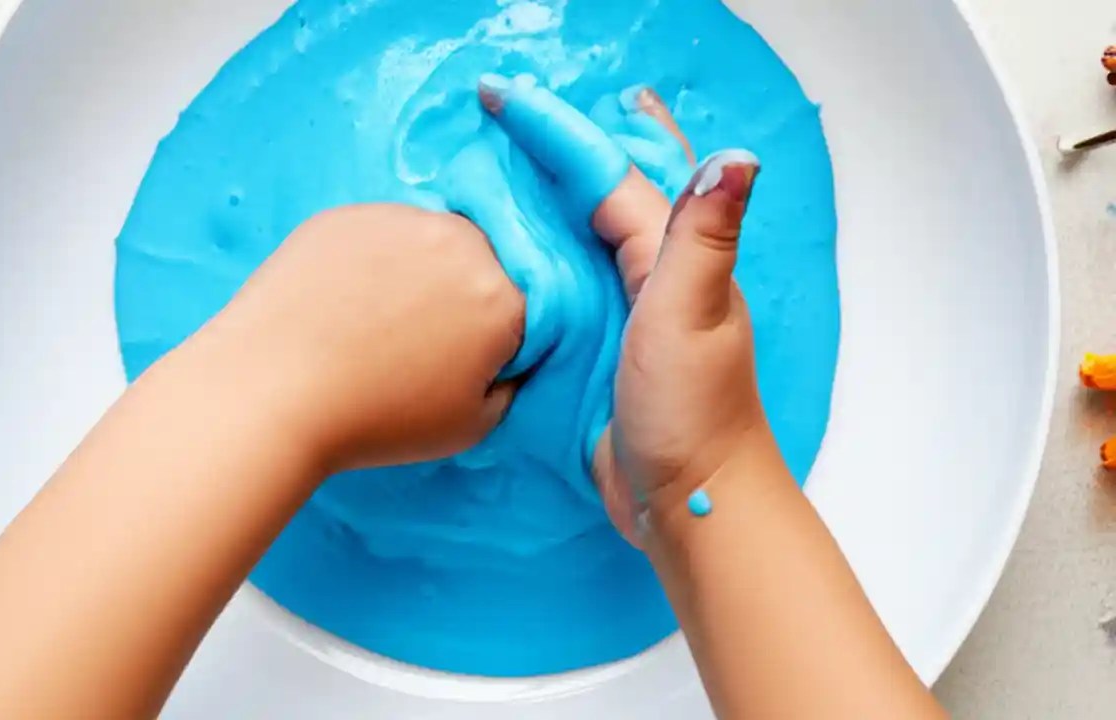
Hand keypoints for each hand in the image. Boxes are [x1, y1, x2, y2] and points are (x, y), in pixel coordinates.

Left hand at [205, 203, 524, 473]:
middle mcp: (463, 241)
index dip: (496, 342)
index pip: (524, 309)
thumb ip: (510, 385)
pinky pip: (379, 233)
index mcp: (503, 296)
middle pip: (481, 264)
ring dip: (419, 270)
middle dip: (461, 296)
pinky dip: (370, 260)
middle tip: (414, 341)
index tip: (460, 366)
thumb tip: (505, 358)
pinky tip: (339, 301)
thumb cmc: (378, 419)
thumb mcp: (471, 427)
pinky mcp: (350, 213)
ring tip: (371, 321)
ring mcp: (402, 218)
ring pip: (431, 241)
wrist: (271, 389)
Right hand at [479, 76, 768, 542]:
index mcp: (670, 253)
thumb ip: (702, 238)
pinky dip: (543, 248)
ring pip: (584, 228)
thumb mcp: (692, 317)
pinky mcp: (599, 344)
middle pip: (605, 185)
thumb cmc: (692, 413)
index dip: (556, 128)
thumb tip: (735, 156)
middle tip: (515, 108)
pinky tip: (517, 244)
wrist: (689, 501)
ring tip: (514, 155)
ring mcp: (624, 307)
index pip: (608, 170)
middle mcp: (650, 268)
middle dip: (567, 141)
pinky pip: (566, 279)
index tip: (499, 96)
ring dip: (553, 188)